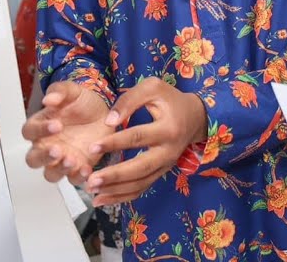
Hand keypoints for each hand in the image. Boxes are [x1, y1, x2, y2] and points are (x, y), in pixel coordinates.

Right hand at [21, 81, 115, 184]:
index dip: (40, 130)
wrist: (106, 113)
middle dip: (43, 157)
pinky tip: (86, 169)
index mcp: (40, 127)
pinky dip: (78, 177)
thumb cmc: (83, 102)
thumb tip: (48, 99)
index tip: (56, 125)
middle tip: (57, 150)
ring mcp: (61, 159)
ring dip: (58, 170)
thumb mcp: (73, 91)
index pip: (30, 131)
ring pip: (50, 173)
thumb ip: (60, 92)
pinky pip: (73, 179)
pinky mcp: (77, 168)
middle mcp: (47, 146)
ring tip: (71, 160)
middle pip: (33, 159)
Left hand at [82, 78, 208, 204]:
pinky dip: (122, 197)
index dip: (115, 142)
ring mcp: (165, 165)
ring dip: (115, 190)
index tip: (93, 147)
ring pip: (140, 183)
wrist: (195, 117)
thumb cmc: (170, 100)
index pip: (138, 137)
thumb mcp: (153, 88)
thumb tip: (109, 121)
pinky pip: (142, 188)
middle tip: (91, 180)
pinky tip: (103, 199)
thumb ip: (130, 99)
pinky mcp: (160, 173)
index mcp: (168, 128)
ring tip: (92, 191)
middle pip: (140, 168)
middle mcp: (168, 151)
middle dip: (115, 175)